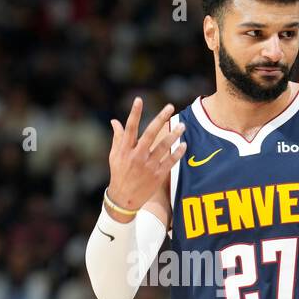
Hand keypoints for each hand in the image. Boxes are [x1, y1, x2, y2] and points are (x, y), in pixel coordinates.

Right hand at [105, 98, 183, 215]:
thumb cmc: (119, 174)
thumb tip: (114, 121)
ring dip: (174, 135)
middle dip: (160, 119)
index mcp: (125, 150)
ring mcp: (148, 166)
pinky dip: (177, 153)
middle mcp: (137, 156)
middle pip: (150, 134)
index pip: (130, 128)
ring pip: (163, 147)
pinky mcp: (157, 175)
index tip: (139, 99)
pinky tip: (184, 144)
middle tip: (170, 107)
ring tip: (183, 126)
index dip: (134, 113)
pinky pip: (170, 162)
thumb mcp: (114, 156)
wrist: (123, 199)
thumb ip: (117, 138)